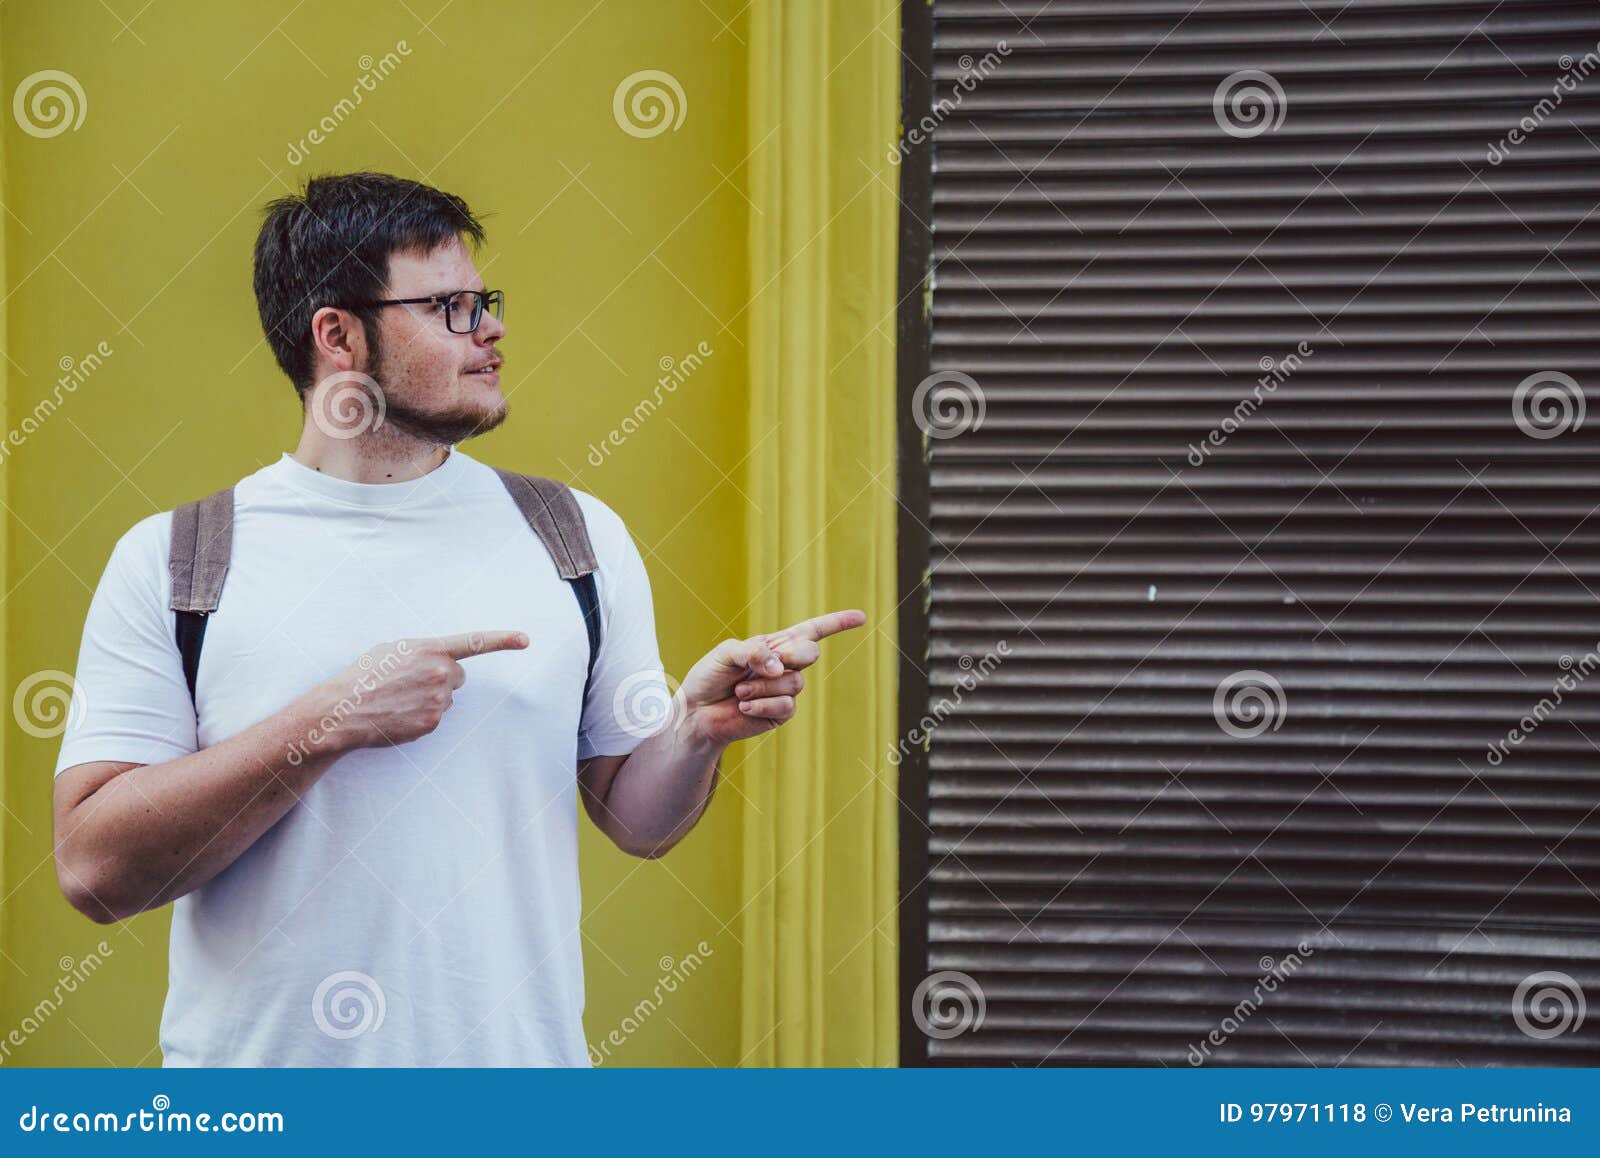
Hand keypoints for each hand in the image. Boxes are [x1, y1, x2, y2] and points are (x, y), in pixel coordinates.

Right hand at [303, 630, 527, 752]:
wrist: (343, 710)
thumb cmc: (364, 675)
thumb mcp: (393, 650)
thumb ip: (423, 652)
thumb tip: (440, 661)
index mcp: (430, 649)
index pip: (474, 643)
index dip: (502, 640)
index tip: (525, 639)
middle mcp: (440, 672)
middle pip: (457, 675)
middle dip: (441, 678)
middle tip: (411, 682)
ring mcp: (439, 699)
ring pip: (446, 698)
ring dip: (430, 697)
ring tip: (399, 698)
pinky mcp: (433, 722)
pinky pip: (436, 716)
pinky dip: (422, 715)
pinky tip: (399, 713)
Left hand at [676, 610, 866, 745]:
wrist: (697, 712)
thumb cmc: (709, 677)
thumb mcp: (727, 653)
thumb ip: (753, 651)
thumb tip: (780, 667)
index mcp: (774, 645)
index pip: (812, 631)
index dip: (837, 623)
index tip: (861, 617)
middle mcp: (784, 665)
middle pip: (810, 653)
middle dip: (791, 656)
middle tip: (767, 664)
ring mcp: (784, 690)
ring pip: (794, 682)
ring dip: (762, 686)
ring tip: (739, 691)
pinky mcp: (781, 713)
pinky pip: (786, 705)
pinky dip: (762, 704)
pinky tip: (744, 706)